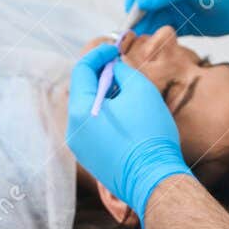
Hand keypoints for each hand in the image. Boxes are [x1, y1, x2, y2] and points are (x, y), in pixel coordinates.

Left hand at [66, 43, 190, 221]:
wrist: (155, 180)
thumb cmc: (149, 134)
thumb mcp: (139, 90)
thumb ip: (122, 71)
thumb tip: (113, 67)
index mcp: (79, 110)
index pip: (82, 70)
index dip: (98, 54)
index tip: (114, 49)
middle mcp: (73, 129)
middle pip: (81, 90)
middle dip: (100, 75)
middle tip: (120, 67)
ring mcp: (80, 147)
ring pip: (87, 109)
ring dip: (103, 95)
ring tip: (125, 90)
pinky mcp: (90, 159)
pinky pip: (92, 128)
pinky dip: (104, 114)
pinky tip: (125, 114)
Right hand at [124, 0, 228, 37]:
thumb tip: (141, 0)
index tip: (134, 5)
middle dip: (136, 13)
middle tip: (133, 28)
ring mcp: (175, 6)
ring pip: (151, 17)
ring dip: (144, 27)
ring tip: (141, 39)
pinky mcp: (183, 24)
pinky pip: (163, 30)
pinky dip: (157, 36)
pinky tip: (155, 42)